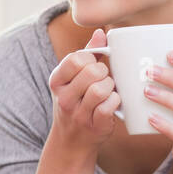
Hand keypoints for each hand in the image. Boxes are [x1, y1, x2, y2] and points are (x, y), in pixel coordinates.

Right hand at [49, 27, 121, 150]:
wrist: (72, 141)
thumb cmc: (76, 103)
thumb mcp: (74, 78)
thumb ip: (87, 54)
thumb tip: (100, 32)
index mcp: (56, 81)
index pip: (76, 58)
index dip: (91, 59)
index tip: (93, 66)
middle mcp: (63, 98)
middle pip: (92, 72)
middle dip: (104, 73)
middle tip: (104, 80)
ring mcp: (77, 114)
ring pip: (101, 89)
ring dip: (111, 88)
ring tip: (108, 92)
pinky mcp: (93, 126)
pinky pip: (109, 107)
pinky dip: (115, 102)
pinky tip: (113, 103)